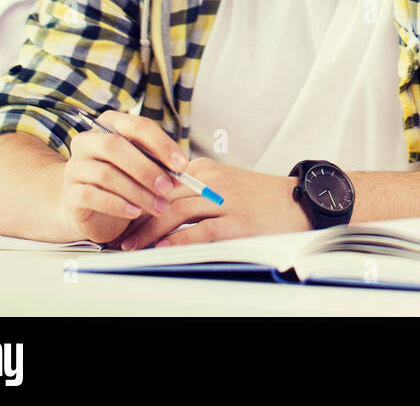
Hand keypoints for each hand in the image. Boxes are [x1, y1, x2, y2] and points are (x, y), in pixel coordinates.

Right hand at [60, 109, 188, 244]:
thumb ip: (159, 164)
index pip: (136, 126)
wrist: (93, 210)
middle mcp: (87, 142)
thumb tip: (182, 170)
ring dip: (138, 192)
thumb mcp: (144, 167)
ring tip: (159, 206)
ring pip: (107, 174)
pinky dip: (118, 205)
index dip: (161, 144)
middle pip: (115, 146)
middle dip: (147, 168)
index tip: (182, 165)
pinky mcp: (70, 194)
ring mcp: (75, 168)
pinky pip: (93, 196)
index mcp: (108, 125)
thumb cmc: (124, 181)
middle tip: (169, 187)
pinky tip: (135, 212)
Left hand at [112, 158, 311, 249]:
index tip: (121, 214)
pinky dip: (179, 240)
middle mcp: (213, 182)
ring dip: (149, 231)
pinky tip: (163, 248)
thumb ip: (195, 189)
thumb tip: (159, 204)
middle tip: (119, 235)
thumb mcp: (225, 183)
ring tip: (132, 246)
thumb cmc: (261, 197)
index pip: (161, 182)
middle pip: (163, 197)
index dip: (137, 198)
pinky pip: (200, 231)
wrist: (301, 203)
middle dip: (137, 217)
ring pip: (176, 213)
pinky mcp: (237, 222)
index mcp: (206, 170)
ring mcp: (226, 201)